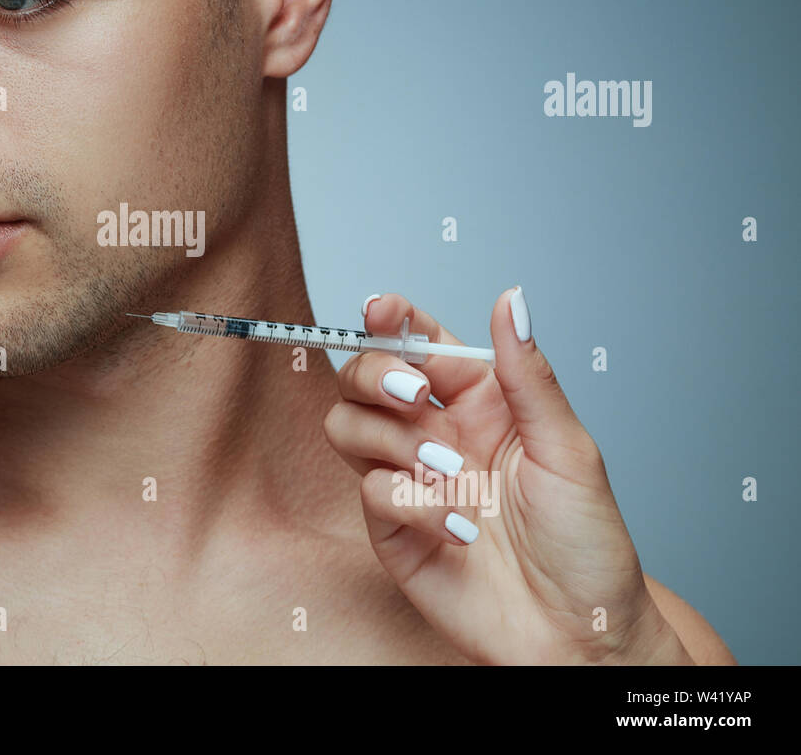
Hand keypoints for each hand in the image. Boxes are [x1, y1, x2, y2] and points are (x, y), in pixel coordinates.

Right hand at [321, 288, 692, 663]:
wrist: (577, 635)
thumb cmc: (586, 545)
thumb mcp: (568, 449)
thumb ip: (528, 375)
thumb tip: (512, 300)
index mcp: (480, 402)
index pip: (419, 342)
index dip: (392, 319)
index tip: (382, 311)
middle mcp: (436, 433)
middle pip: (363, 376)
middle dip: (376, 374)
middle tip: (416, 396)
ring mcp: (409, 480)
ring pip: (348, 426)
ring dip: (392, 440)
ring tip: (449, 472)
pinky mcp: (392, 530)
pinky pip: (370, 492)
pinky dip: (414, 505)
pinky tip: (459, 529)